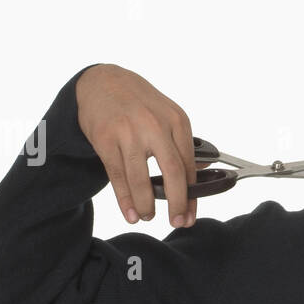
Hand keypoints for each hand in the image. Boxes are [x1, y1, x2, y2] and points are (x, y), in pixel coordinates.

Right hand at [75, 64, 197, 226]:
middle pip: (173, 172)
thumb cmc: (139, 103)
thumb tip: (201, 174)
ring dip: (146, 204)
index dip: (191, 195)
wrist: (102, 81)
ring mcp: (129, 132)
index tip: (189, 215)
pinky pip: (118, 176)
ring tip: (147, 217)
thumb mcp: (168, 115)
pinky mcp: (106, 139)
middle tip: (177, 222)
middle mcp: (155, 125)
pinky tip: (130, 213)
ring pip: (141, 178)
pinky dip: (125, 199)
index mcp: (177, 121)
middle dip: (177, 203)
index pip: (190, 165)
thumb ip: (182, 144)